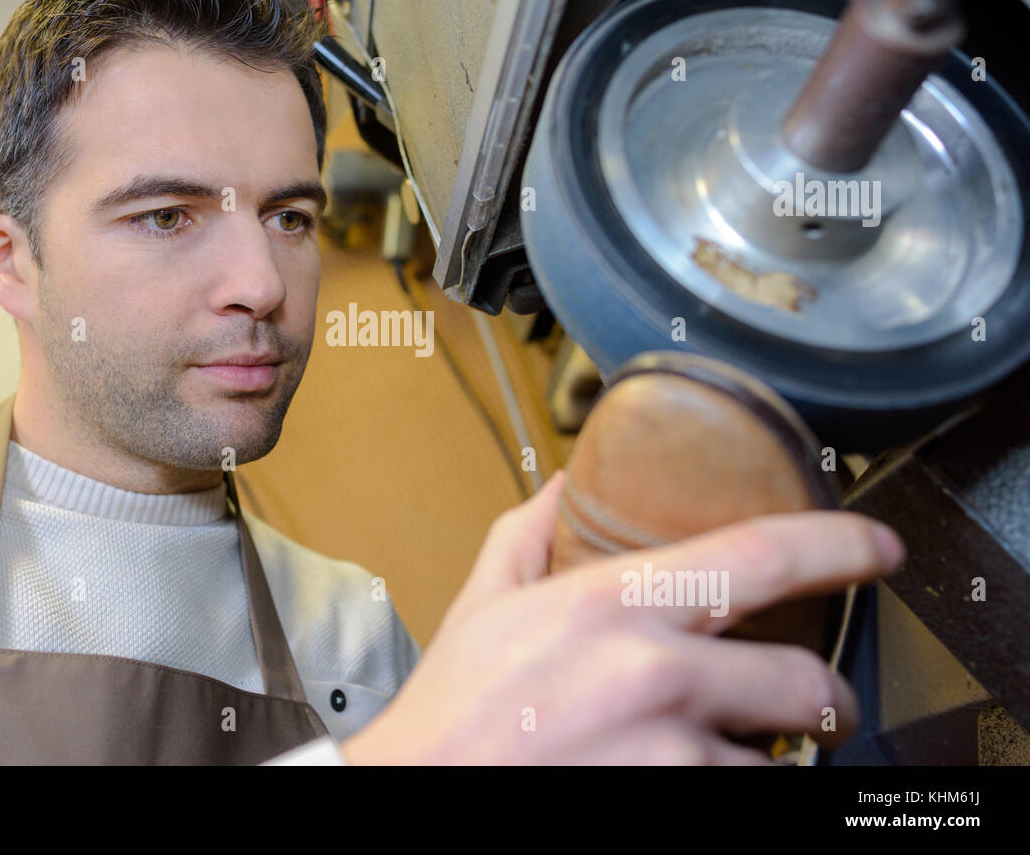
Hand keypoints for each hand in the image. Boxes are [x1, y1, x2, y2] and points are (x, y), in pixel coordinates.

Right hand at [340, 471, 904, 763]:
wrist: (416, 793)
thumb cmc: (451, 712)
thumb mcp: (483, 605)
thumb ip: (527, 535)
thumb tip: (560, 484)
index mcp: (610, 604)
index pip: (759, 554)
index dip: (837, 543)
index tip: (877, 546)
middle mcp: (652, 674)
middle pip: (805, 681)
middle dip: (821, 699)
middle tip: (809, 703)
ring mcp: (669, 755)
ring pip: (781, 761)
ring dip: (766, 758)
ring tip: (724, 753)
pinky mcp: (673, 809)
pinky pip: (745, 799)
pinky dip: (730, 788)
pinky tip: (688, 776)